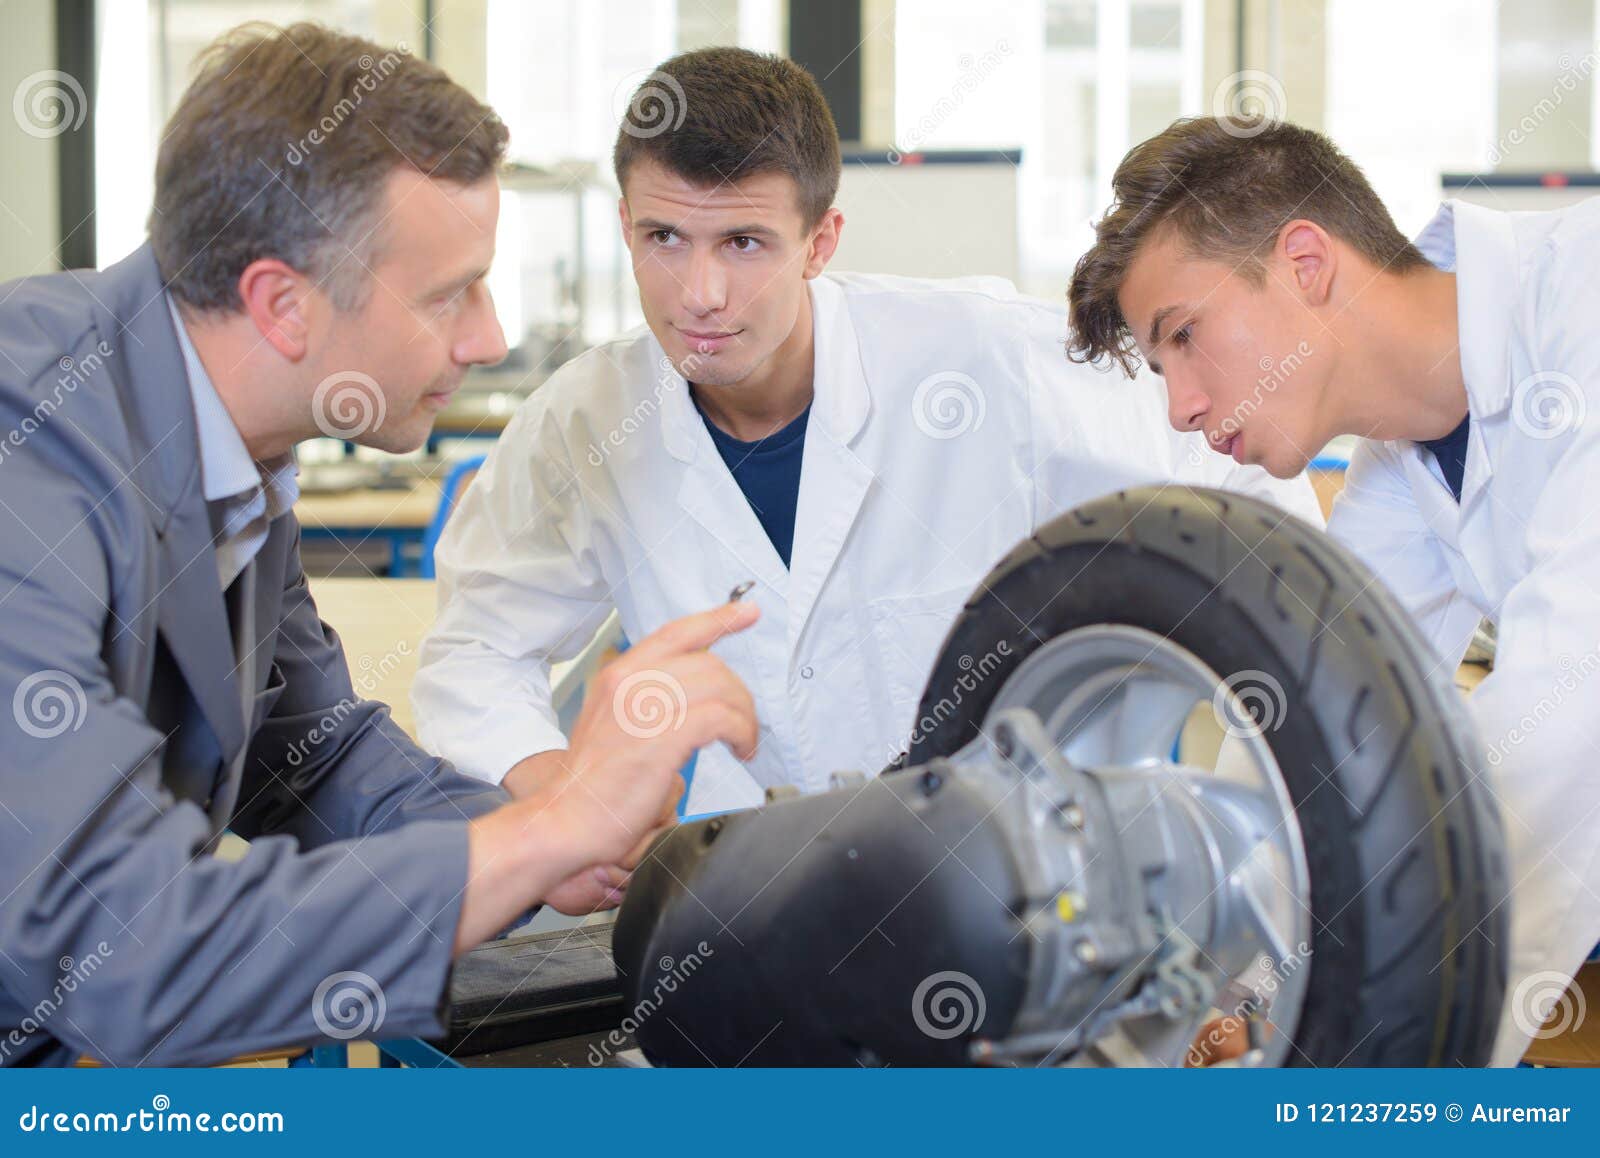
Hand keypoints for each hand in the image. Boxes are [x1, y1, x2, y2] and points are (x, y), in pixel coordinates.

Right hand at [455, 603, 756, 952]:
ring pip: (721, 687)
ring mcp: (645, 708)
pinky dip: (742, 732)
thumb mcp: (614, 725)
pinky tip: (741, 749)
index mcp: (619, 674)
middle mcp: (630, 682)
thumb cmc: (593, 784)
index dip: (717, 618)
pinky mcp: (662, 737)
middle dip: (738, 693)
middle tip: (743, 723)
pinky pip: (722, 718)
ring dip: (745, 715)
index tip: (747, 612)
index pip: (676, 632)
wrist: (567, 820)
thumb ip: (647, 700)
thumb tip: (693, 696)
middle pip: (709, 663)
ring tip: (744, 742)